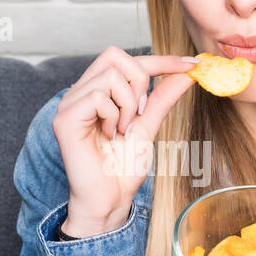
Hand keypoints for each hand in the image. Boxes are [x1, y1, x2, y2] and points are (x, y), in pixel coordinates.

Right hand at [53, 47, 199, 237]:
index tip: (191, 64)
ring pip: (109, 75)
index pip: (127, 60)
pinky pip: (97, 96)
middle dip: (139, 80)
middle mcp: (80, 92)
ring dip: (127, 105)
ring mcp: (70, 104)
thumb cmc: (123, 168)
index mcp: (97, 91)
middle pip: (114, 55)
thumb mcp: (149, 125)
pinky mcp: (64, 118)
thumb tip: (187, 72)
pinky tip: (110, 135)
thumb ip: (163, 98)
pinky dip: (113, 116)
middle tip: (140, 112)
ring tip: (122, 130)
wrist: (111, 200)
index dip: (160, 59)